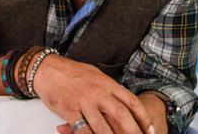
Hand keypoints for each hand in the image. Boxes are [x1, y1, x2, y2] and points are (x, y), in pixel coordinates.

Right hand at [34, 55, 153, 133]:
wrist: (47, 69)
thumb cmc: (71, 73)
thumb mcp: (96, 75)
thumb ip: (110, 89)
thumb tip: (124, 101)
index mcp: (107, 83)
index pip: (131, 102)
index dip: (143, 117)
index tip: (149, 130)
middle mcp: (98, 92)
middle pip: (121, 115)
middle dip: (133, 132)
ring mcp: (84, 101)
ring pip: (103, 126)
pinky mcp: (69, 110)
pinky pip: (82, 129)